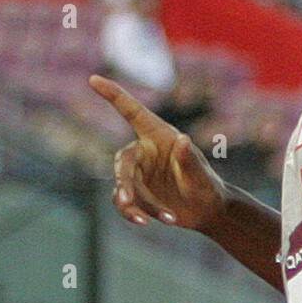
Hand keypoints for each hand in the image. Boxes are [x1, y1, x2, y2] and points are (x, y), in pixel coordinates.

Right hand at [89, 75, 224, 232]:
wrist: (207, 211)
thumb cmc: (206, 186)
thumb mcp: (200, 175)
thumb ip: (190, 159)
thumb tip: (183, 140)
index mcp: (159, 136)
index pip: (132, 112)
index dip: (113, 95)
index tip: (94, 78)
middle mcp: (144, 151)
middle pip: (123, 162)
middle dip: (125, 183)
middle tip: (127, 201)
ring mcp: (138, 173)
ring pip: (123, 187)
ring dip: (135, 205)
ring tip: (154, 220)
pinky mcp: (136, 194)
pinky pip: (124, 203)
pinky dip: (134, 214)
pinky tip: (147, 224)